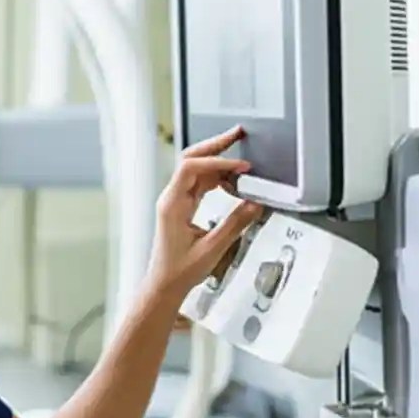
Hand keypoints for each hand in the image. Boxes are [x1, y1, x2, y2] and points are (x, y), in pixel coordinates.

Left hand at [149, 126, 264, 296]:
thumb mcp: (212, 249)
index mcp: (172, 204)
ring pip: (196, 170)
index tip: (240, 166)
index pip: (191, 168)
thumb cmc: (179, 270)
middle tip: (237, 133)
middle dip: (215, 145)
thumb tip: (253, 204)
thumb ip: (234, 224)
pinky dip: (217, 177)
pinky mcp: (182, 207)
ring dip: (218, 160)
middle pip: (191, 159)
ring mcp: (176, 201)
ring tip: (240, 154)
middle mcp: (171, 198)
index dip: (217, 162)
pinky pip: (200, 183)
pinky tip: (233, 180)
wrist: (165, 284)